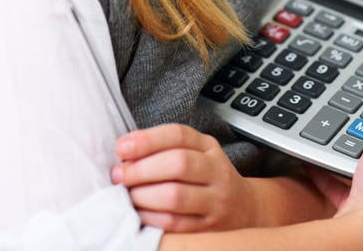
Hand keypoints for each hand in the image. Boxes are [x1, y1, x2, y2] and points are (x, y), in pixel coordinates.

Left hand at [112, 123, 252, 231]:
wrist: (243, 208)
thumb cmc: (207, 176)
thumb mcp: (195, 152)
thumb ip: (165, 148)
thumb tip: (126, 150)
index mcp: (208, 146)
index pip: (178, 135)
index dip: (147, 139)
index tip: (121, 147)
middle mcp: (215, 169)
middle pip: (178, 164)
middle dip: (142, 169)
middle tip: (119, 174)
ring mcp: (215, 199)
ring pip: (176, 195)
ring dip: (144, 195)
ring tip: (127, 195)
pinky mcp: (209, 227)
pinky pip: (176, 223)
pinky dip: (152, 218)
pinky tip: (139, 213)